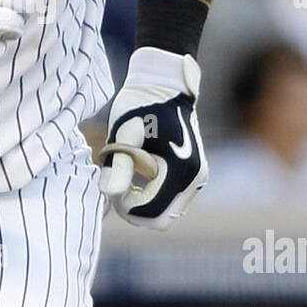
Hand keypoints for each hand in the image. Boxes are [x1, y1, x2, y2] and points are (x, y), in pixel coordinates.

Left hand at [99, 47, 207, 229]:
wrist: (164, 85)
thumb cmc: (140, 105)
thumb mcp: (124, 134)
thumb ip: (117, 165)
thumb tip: (109, 194)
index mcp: (181, 169)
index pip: (151, 213)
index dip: (126, 208)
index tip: (111, 187)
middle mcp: (195, 178)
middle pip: (161, 220)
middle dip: (134, 210)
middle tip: (116, 187)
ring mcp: (197, 178)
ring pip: (166, 213)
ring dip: (143, 204)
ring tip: (126, 178)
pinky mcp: (193, 175)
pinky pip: (171, 200)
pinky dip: (152, 196)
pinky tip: (137, 176)